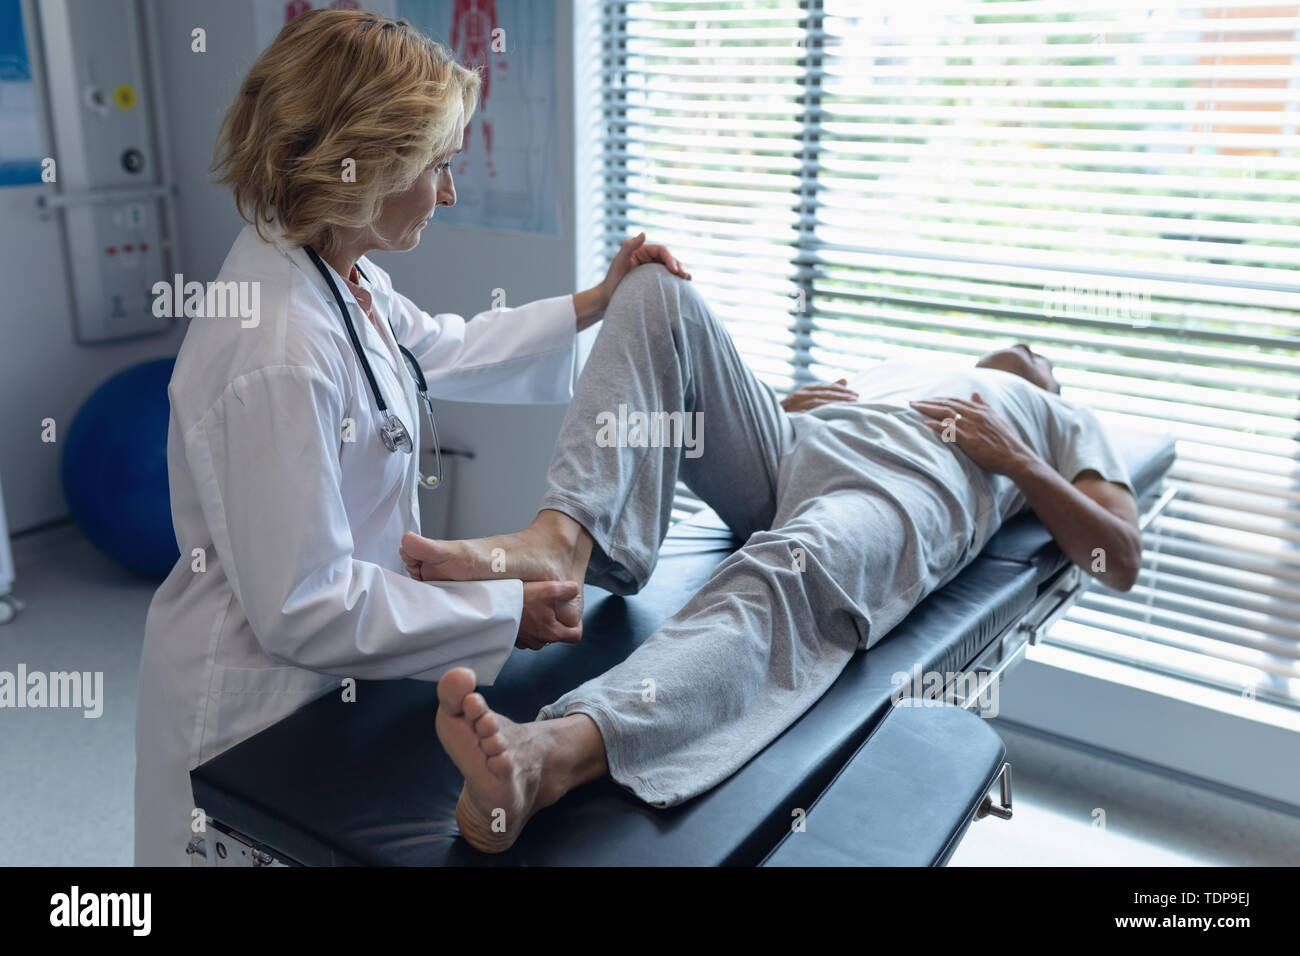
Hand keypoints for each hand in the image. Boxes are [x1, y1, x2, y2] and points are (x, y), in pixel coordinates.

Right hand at [516, 580, 582, 649]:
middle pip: (557, 633)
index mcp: (552, 633)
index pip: (575, 636)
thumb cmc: (520, 599)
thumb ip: (567, 590)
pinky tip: (521, 612)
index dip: (578, 625)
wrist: (491, 606)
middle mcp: (539, 642)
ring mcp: (525, 642)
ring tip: (533, 606)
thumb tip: (575, 589)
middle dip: (556, 620)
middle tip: (550, 605)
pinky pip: (526, 634)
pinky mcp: (512, 639)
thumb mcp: (548, 589)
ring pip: (540, 634)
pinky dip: (526, 625)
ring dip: (540, 623)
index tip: (573, 616)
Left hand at [601, 232, 690, 299]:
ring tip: (688, 279)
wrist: (608, 298)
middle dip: (678, 266)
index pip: (661, 251)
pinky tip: (683, 286)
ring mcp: (652, 271)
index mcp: (642, 251)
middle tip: (685, 276)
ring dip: (680, 273)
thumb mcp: (619, 262)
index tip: (674, 269)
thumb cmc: (612, 280)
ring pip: (670, 269)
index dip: (670, 258)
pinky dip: (675, 281)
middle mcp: (648, 259)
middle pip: (668, 259)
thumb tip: (644, 233)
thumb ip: (629, 247)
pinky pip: (667, 279)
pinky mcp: (654, 282)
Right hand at [781, 378, 858, 412]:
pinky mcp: (793, 414)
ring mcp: (795, 404)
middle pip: (824, 392)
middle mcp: (800, 394)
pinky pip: (810, 412)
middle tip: (856, 398)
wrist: (772, 424)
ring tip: (850, 404)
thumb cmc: (792, 413)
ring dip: (835, 401)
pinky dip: (822, 410)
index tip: (856, 394)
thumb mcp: (809, 400)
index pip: (826, 388)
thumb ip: (826, 391)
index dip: (841, 390)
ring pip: (819, 400)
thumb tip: (845, 380)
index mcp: (805, 391)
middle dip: (841, 395)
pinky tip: (834, 413)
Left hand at [909, 392, 1035, 476]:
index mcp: (980, 410)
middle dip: (928, 402)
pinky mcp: (970, 439)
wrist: (1016, 457)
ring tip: (914, 408)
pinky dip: (937, 425)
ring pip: (946, 414)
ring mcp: (972, 427)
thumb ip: (984, 406)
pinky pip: (951, 430)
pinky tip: (926, 423)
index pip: (955, 401)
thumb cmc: (1006, 441)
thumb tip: (975, 393)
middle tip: (912, 402)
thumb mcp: (996, 418)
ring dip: (928, 410)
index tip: (925, 399)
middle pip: (947, 405)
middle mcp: (975, 415)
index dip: (939, 399)